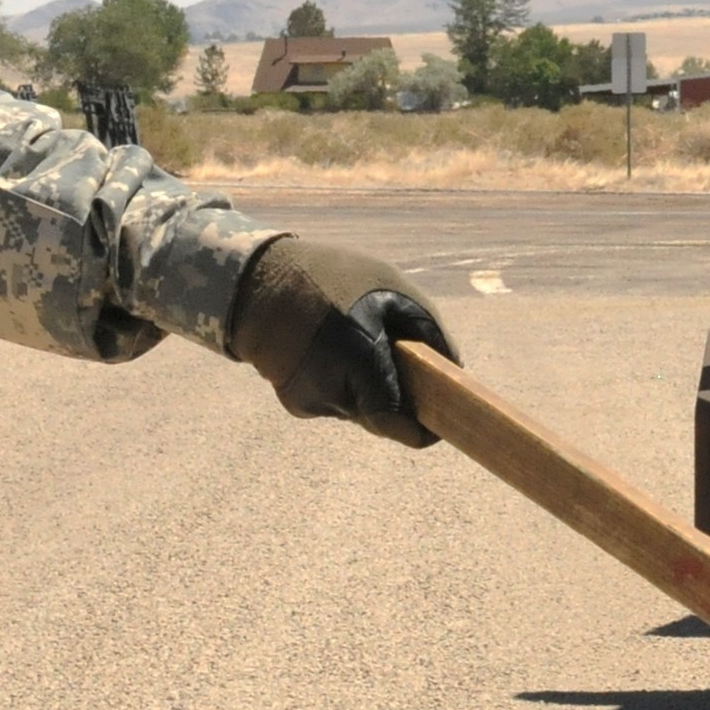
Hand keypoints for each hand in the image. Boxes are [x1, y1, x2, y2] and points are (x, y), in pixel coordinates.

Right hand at [226, 237, 456, 446]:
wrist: (256, 282)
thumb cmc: (331, 278)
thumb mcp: (390, 288)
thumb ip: (426, 329)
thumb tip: (453, 369)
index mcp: (357, 358)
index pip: (393, 421)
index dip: (420, 431)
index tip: (438, 427)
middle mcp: (330, 389)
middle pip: (380, 415)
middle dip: (395, 396)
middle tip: (398, 363)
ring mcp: (309, 401)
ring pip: (358, 409)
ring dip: (368, 388)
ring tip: (356, 344)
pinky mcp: (295, 403)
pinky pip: (336, 403)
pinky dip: (344, 385)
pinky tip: (332, 352)